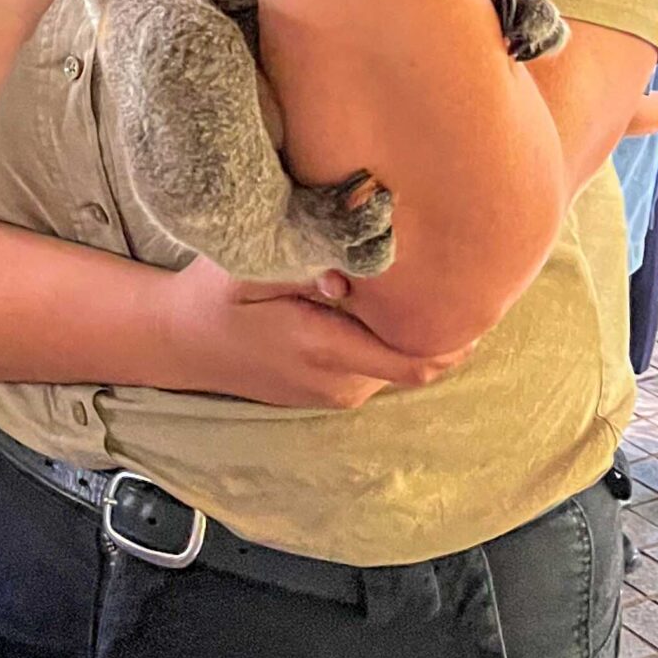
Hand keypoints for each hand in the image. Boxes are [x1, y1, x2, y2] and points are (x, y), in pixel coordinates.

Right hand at [167, 256, 475, 410]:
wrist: (180, 342)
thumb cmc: (213, 295)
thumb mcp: (245, 269)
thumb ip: (300, 263)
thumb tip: (350, 273)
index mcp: (324, 350)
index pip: (418, 359)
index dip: (456, 331)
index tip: (477, 288)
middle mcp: (338, 383)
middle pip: (420, 361)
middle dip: (444, 325)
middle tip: (466, 271)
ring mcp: (335, 393)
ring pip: (400, 364)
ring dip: (415, 331)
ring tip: (429, 279)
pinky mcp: (329, 392)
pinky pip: (378, 367)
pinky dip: (389, 339)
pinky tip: (384, 301)